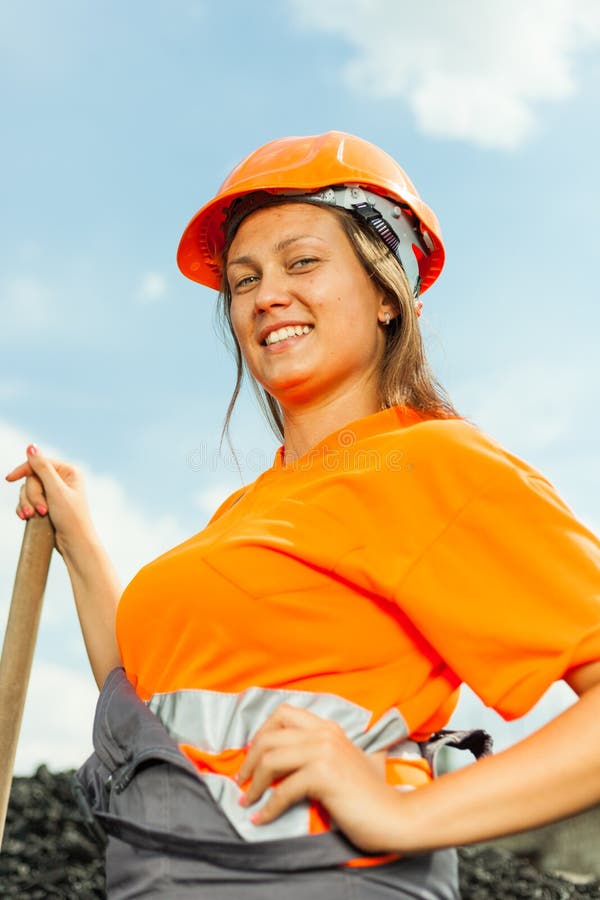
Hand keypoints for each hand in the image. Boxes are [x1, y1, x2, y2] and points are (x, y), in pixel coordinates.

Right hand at [5, 444, 94, 557]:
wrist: (75, 543)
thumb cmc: (71, 517)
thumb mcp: (55, 490)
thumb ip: (42, 468)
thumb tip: (30, 446)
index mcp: (69, 471)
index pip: (40, 463)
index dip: (24, 470)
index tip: (9, 479)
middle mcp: (62, 479)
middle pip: (32, 479)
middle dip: (32, 496)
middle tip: (40, 511)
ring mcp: (54, 492)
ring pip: (27, 491)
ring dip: (27, 504)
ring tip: (32, 517)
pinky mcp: (47, 504)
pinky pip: (27, 501)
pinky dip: (24, 508)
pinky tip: (25, 518)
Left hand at [236, 704, 405, 852]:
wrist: (394, 816)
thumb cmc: (369, 796)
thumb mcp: (344, 762)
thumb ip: (321, 753)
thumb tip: (284, 762)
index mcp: (328, 727)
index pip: (283, 713)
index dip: (261, 732)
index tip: (252, 755)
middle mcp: (325, 733)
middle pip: (270, 736)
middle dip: (249, 759)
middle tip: (242, 781)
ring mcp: (324, 752)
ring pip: (271, 759)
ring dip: (253, 783)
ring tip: (246, 800)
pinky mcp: (324, 775)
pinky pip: (282, 790)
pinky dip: (267, 807)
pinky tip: (261, 819)